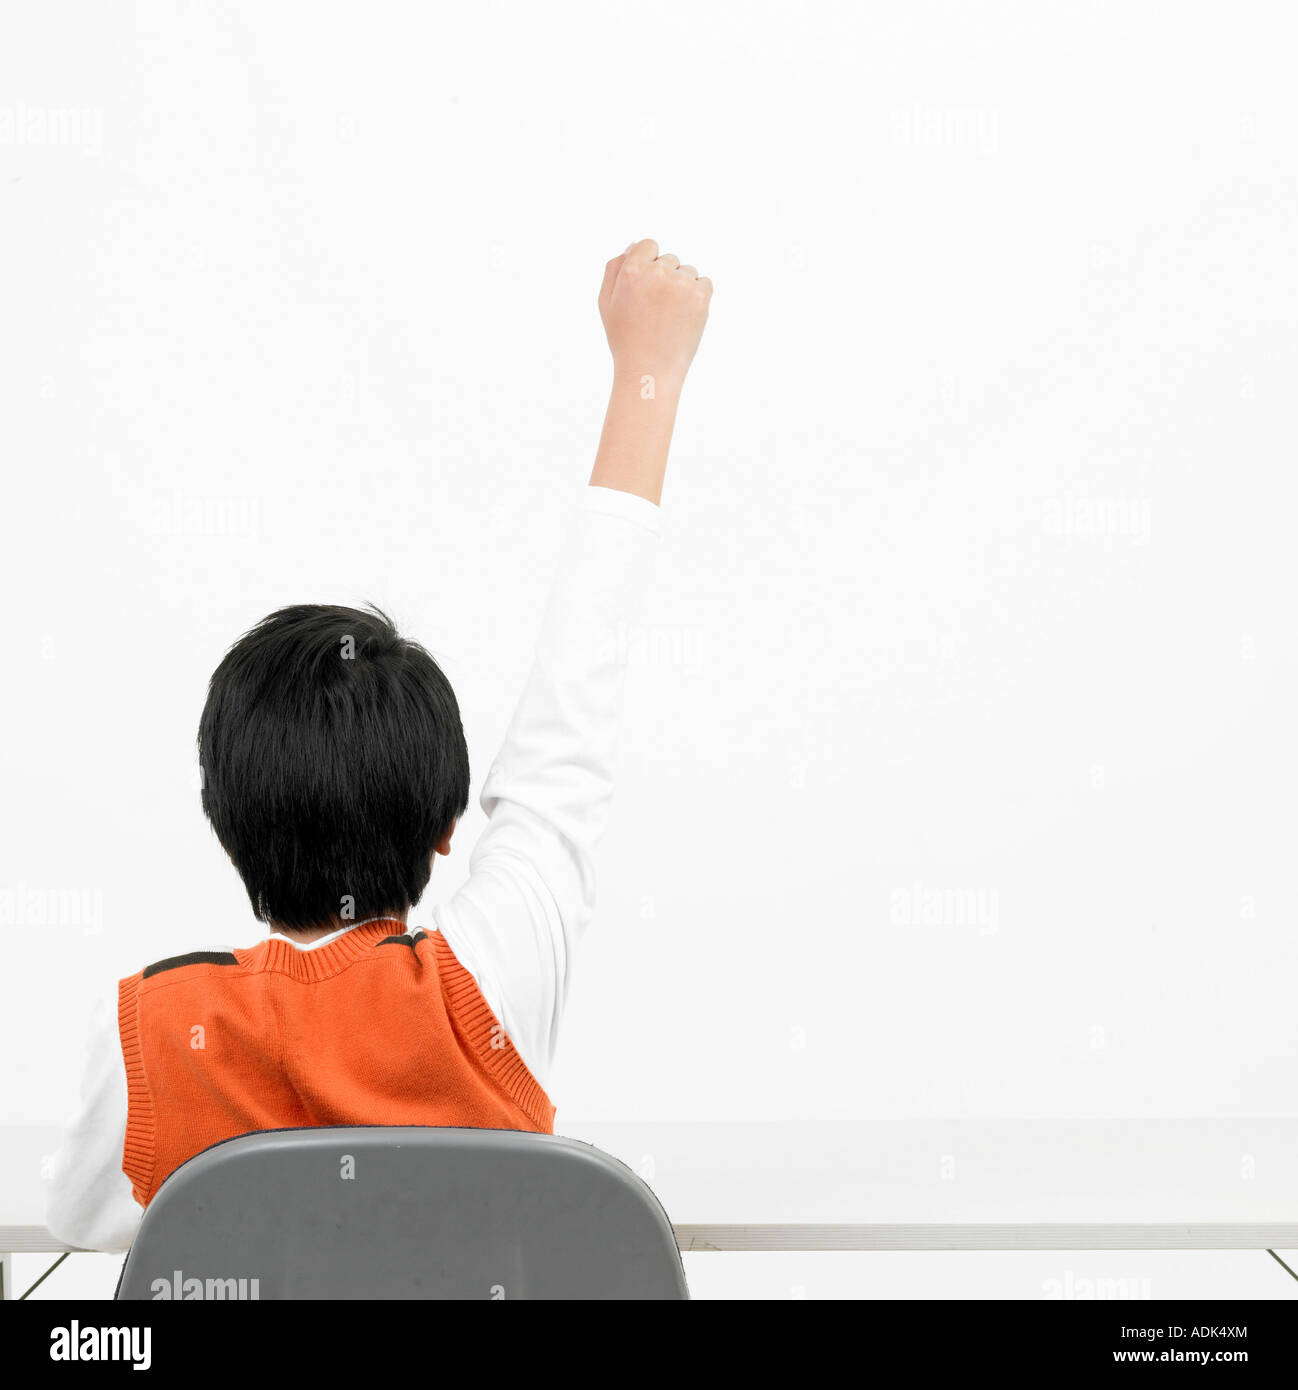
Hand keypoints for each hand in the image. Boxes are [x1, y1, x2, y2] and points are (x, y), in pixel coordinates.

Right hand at [598, 238, 711, 393]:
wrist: (649, 372)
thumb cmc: (625, 339)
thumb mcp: (606, 303)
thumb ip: (614, 269)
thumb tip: (633, 245)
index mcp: (631, 271)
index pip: (648, 245)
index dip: (648, 264)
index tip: (647, 287)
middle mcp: (657, 273)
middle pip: (669, 259)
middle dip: (665, 279)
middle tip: (656, 310)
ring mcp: (681, 284)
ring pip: (688, 272)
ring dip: (682, 288)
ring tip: (669, 317)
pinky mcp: (701, 296)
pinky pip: (704, 283)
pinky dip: (698, 296)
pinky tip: (684, 317)